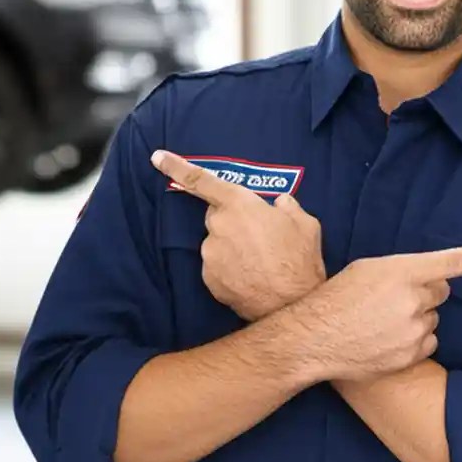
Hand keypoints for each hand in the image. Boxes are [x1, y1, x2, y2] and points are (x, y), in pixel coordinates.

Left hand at [151, 150, 325, 320]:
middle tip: (261, 236)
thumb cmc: (300, 260)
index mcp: (238, 205)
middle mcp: (217, 226)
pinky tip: (251, 275)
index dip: (176, 166)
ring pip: (217, 241)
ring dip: (233, 246)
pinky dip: (230, 267)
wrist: (292, 304)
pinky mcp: (209, 278)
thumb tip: (280, 203)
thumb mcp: (305, 223)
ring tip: (260, 260)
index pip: (201, 180)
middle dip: (234, 220)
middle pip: (217, 215)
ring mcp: (210, 254)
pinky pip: (217, 264)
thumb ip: (287, 206)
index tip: (156, 157)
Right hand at [293, 240, 461, 381]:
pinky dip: (412, 341)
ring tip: (381, 322)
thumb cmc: (336, 297)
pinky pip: (428, 343)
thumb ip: (402, 270)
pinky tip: (385, 339)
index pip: (453, 261)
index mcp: (401, 271)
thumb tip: (430, 279)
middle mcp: (413, 299)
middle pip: (441, 291)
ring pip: (433, 319)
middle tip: (393, 298)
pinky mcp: (412, 354)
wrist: (314, 338)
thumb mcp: (365, 269)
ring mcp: (414, 329)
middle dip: (425, 292)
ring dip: (416, 318)